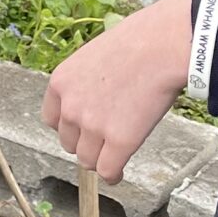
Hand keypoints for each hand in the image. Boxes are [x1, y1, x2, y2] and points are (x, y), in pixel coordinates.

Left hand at [43, 0, 194, 183]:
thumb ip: (86, 81)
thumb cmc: (140, 41)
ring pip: (88, 160)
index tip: (83, 128)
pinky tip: (120, 172)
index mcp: (61, 83)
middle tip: (105, 138)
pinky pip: (108, 171)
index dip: (70, 127)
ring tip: (114, 154)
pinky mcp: (120, 141)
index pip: (52, 120)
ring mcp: (94, 126)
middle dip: (86, 142)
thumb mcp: (96, 55)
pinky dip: (113, 175)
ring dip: (101, 159)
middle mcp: (71, 107)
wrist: (165, 44)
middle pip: (69, 142)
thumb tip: (96, 98)